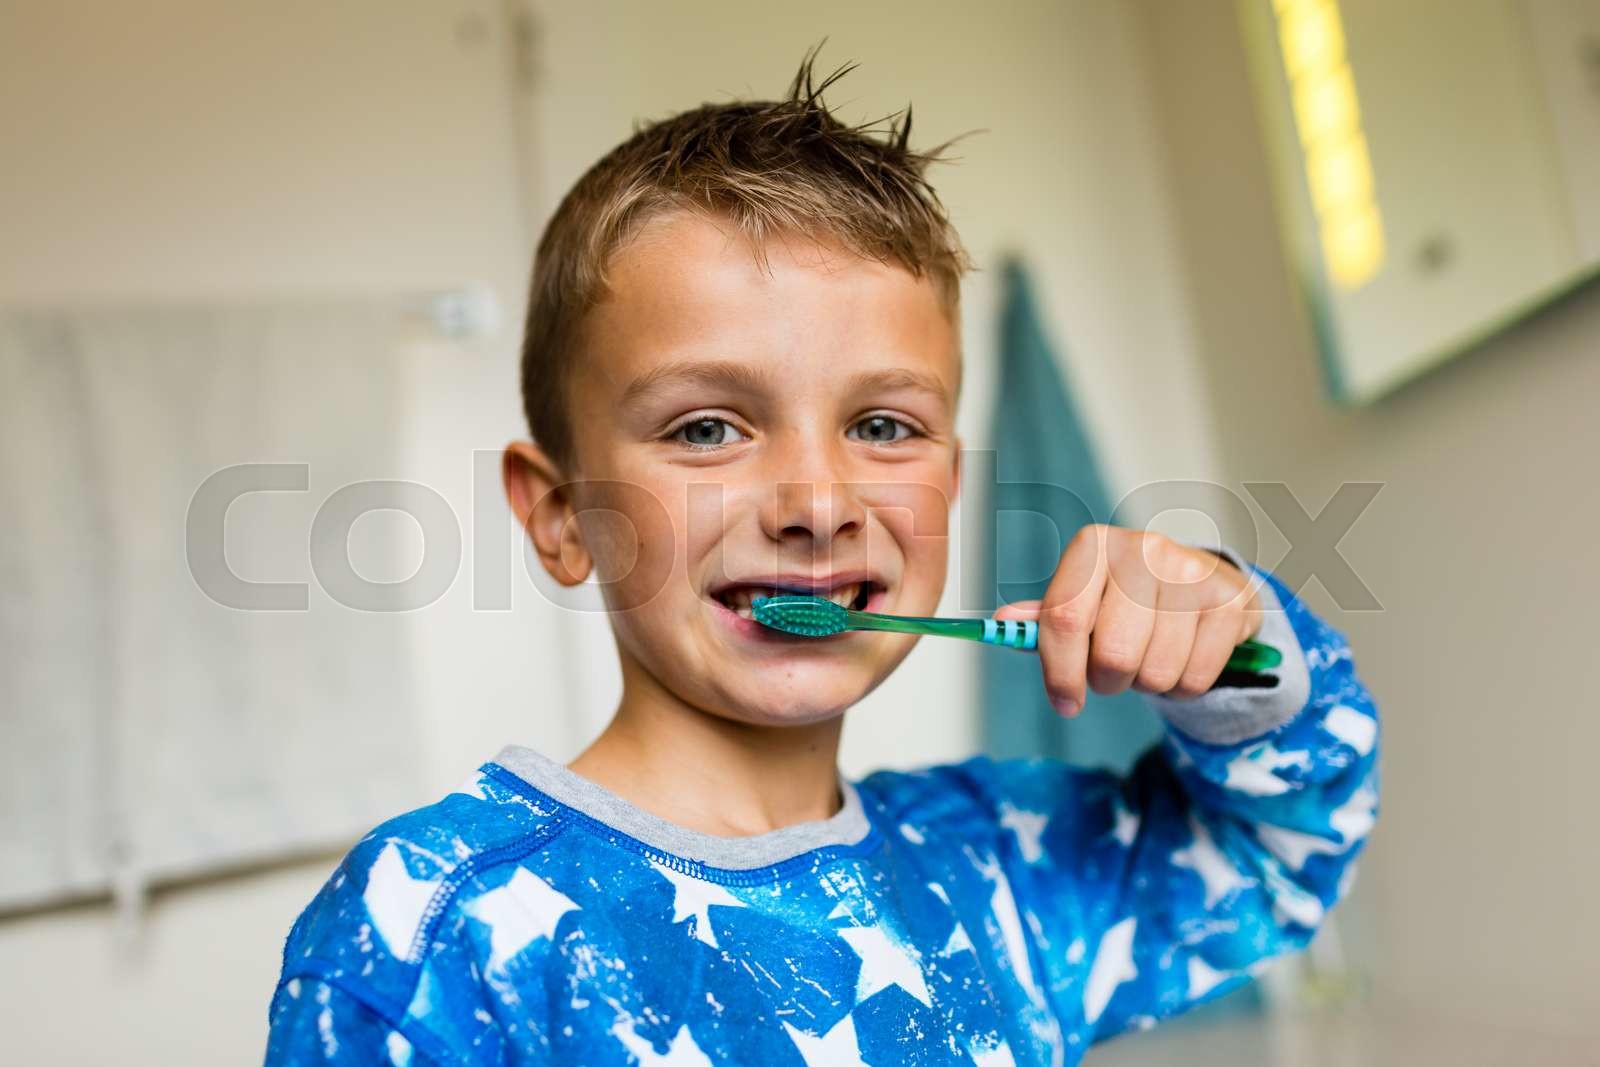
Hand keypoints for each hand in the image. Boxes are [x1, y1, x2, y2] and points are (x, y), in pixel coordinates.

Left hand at [992, 525, 1263, 715]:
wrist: (1206, 588)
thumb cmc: (1131, 601)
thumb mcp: (1084, 602)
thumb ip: (1045, 618)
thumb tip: (1000, 624)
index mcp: (1095, 548)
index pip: (1064, 617)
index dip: (1059, 671)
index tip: (1065, 702)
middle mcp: (1143, 550)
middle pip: (1112, 653)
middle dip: (1108, 681)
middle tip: (1114, 673)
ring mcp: (1191, 573)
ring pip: (1154, 671)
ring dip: (1147, 684)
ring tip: (1151, 659)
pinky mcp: (1229, 602)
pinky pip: (1194, 678)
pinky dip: (1183, 687)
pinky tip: (1183, 660)